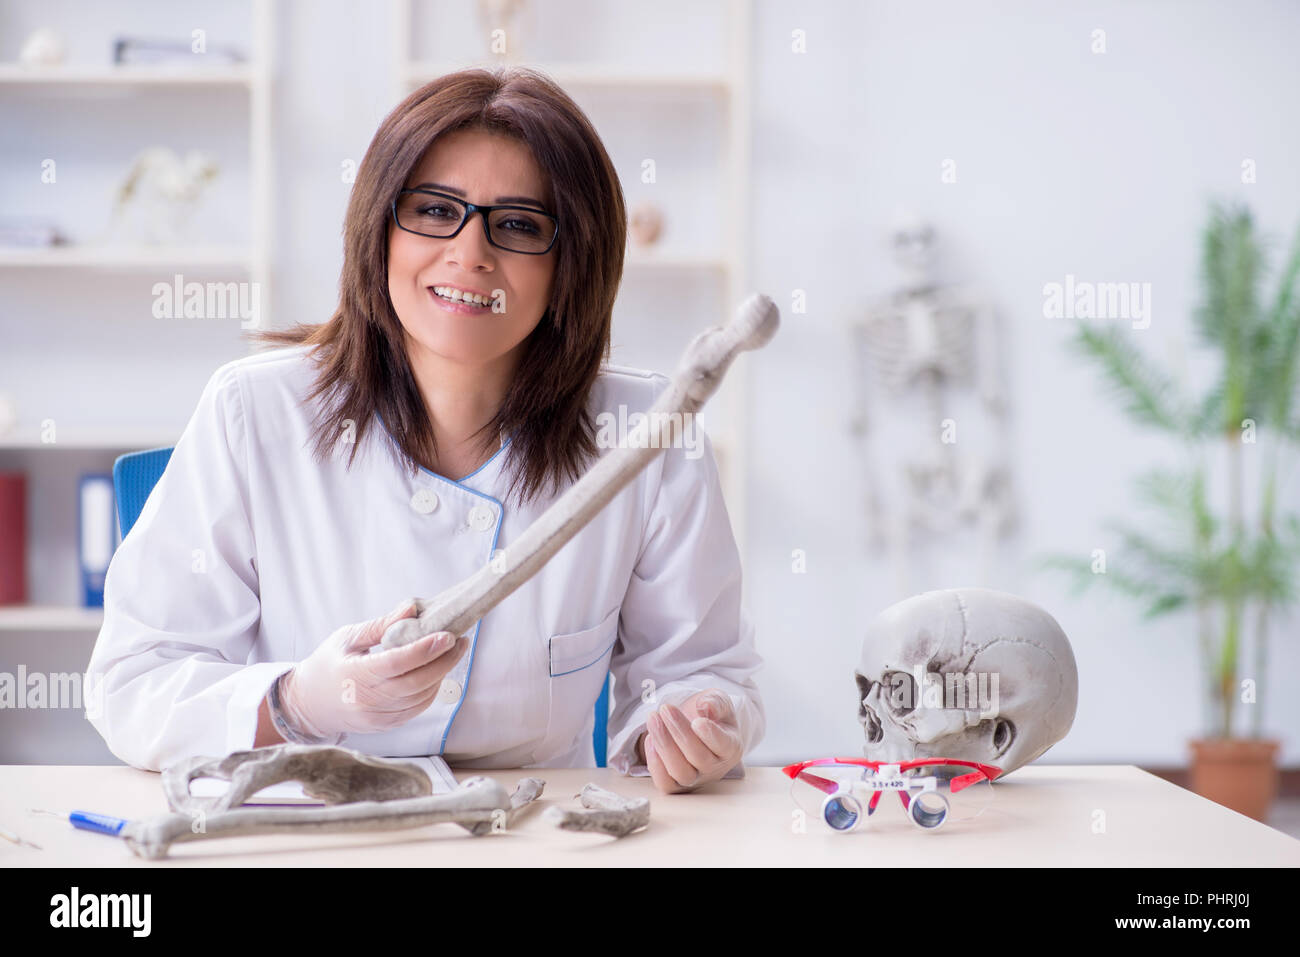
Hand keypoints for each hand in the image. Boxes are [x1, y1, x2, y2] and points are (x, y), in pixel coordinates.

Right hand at [277, 597, 468, 738]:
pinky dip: (431, 690)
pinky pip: (416, 709)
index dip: (425, 650)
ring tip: (452, 653)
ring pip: (420, 698)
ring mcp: (377, 717)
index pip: (397, 663)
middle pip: (416, 683)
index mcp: (355, 675)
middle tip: (460, 642)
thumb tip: (411, 608)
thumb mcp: (348, 638)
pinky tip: (436, 672)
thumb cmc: (327, 665)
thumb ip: (381, 625)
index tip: (447, 635)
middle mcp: (367, 701)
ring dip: (441, 675)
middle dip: (444, 662)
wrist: (309, 704)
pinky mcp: (386, 726)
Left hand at [638, 689, 742, 793]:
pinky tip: (650, 739)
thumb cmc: (708, 715)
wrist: (693, 726)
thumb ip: (716, 702)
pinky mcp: (676, 785)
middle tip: (666, 709)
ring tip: (653, 719)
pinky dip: (655, 764)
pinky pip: (665, 783)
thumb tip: (707, 707)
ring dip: (664, 745)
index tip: (698, 721)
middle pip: (698, 758)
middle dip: (679, 731)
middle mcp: (715, 768)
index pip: (724, 746)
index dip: (711, 736)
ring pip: (681, 772)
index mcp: (731, 747)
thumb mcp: (717, 700)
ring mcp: (695, 779)